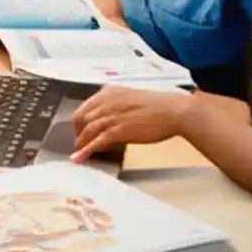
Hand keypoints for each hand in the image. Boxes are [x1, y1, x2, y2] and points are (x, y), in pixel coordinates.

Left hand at [71, 86, 194, 163]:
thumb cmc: (159, 107)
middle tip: (80, 143)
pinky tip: (80, 158)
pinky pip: (96, 142)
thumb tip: (108, 123)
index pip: (84, 107)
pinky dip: (86, 151)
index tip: (79, 130)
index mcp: (109, 92)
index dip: (79, 122)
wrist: (173, 111)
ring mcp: (111, 116)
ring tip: (79, 153)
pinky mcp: (118, 130)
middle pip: (81, 119)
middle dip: (78, 133)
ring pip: (87, 131)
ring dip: (81, 144)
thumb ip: (116, 107)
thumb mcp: (131, 100)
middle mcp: (106, 102)